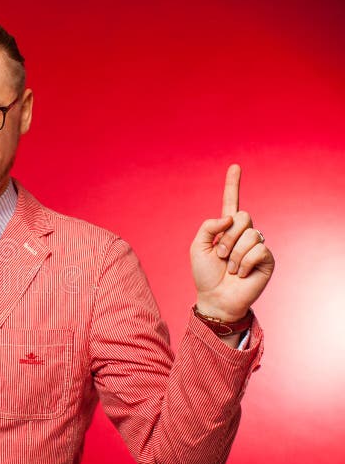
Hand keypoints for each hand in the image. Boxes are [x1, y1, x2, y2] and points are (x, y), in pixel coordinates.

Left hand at [190, 164, 274, 321]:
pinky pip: (258, 250)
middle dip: (228, 237)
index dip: (233, 184)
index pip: (231, 201)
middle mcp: (243, 233)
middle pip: (243, 217)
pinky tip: (241, 274)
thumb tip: (230, 217)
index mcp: (225, 228)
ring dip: (235, 254)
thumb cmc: (204, 274)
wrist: (215, 298)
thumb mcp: (197, 247)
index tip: (235, 166)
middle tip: (221, 255)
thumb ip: (208, 226)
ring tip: (230, 268)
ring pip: (251, 234)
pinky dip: (244, 263)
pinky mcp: (266, 259)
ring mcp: (256, 245)